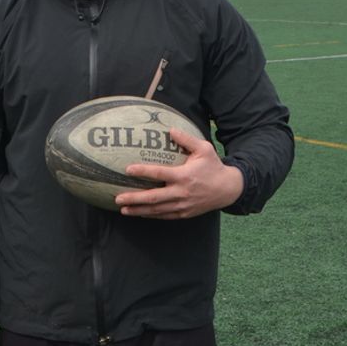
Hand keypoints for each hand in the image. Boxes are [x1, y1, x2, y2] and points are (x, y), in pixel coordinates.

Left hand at [115, 127, 243, 219]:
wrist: (228, 189)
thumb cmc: (214, 166)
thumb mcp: (204, 149)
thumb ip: (186, 139)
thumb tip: (169, 129)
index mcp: (184, 176)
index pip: (159, 174)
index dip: (143, 171)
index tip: (128, 169)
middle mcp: (181, 192)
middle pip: (153, 197)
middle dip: (134, 199)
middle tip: (118, 198)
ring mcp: (182, 205)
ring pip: (156, 210)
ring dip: (139, 210)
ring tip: (123, 210)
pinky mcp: (184, 214)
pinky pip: (164, 215)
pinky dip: (151, 215)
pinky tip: (139, 213)